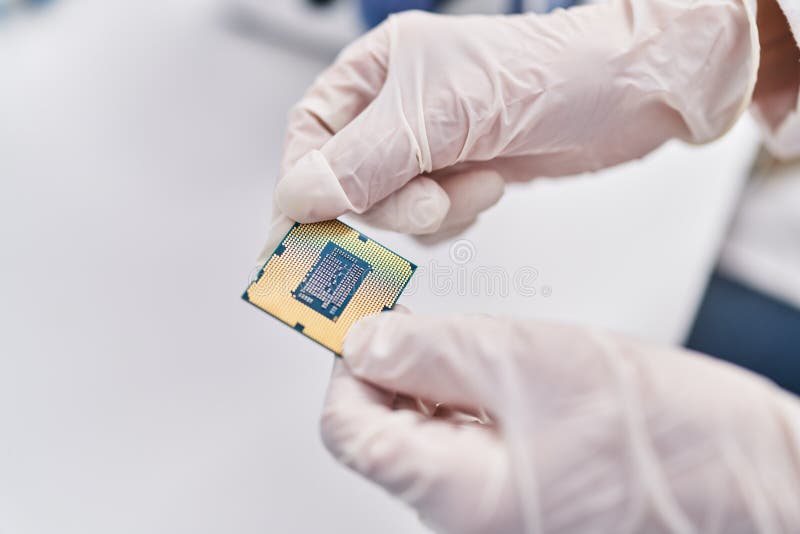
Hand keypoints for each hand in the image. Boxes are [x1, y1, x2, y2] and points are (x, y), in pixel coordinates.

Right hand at [262, 0, 757, 256]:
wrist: (628, 94)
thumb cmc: (549, 73)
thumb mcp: (442, 112)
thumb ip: (364, 158)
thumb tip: (299, 195)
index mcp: (377, 71)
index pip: (310, 134)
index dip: (303, 185)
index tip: (301, 232)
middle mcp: (396, 110)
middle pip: (347, 182)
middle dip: (391, 202)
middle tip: (430, 199)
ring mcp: (428, 147)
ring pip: (389, 209)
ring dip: (434, 210)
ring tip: (480, 178)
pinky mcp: (457, 178)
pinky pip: (428, 223)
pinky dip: (456, 217)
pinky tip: (489, 186)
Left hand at [321, 313, 799, 532]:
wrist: (747, 476)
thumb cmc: (664, 436)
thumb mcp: (526, 362)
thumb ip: (430, 351)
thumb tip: (364, 340)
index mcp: (456, 493)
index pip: (348, 430)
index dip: (345, 365)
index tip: (360, 318)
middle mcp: (464, 510)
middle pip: (384, 427)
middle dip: (392, 362)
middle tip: (414, 311)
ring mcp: (492, 503)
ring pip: (425, 426)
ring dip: (433, 372)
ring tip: (471, 334)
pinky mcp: (518, 486)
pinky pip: (467, 434)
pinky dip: (466, 390)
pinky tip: (497, 362)